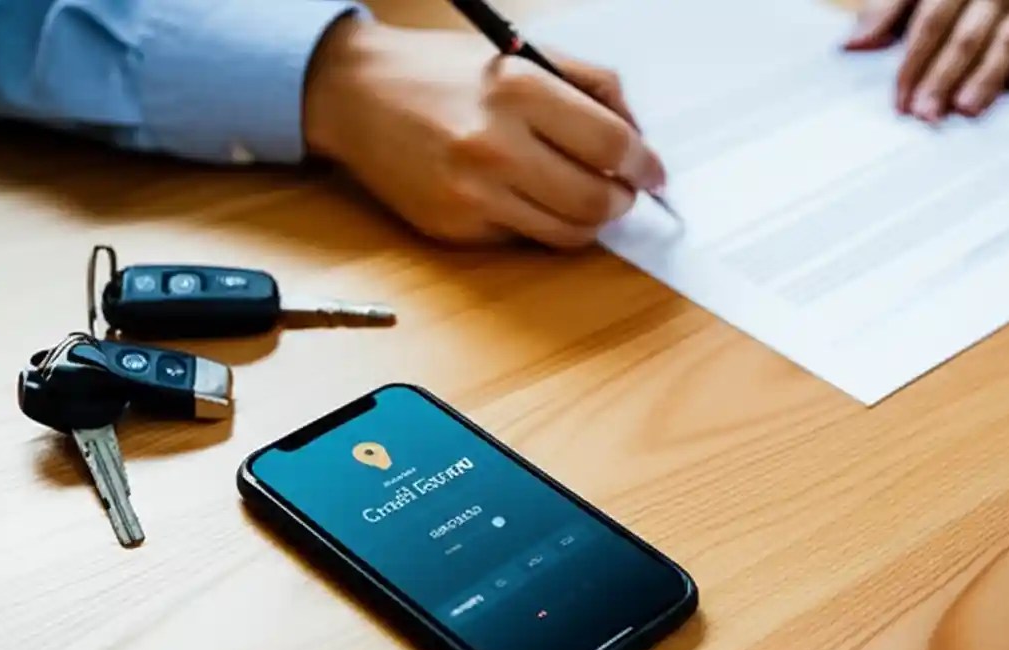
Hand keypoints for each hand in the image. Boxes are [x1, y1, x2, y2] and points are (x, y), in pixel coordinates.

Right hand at [303, 19, 664, 248]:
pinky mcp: (454, 228)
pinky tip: (525, 196)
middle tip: (625, 192)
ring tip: (586, 199)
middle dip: (623, 200)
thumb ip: (589, 84)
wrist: (355, 96)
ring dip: (591, 222)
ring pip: (566, 233)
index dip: (645, 165)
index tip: (653, 171)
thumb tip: (637, 133)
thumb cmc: (440, 71)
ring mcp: (472, 194)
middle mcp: (495, 146)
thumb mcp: (520, 53)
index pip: (611, 145)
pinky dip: (538, 223)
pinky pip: (522, 238)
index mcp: (518, 91)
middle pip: (595, 200)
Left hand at [844, 0, 1008, 119]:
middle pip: (964, 39)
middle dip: (944, 78)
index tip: (900, 102)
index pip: (930, 24)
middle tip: (927, 115)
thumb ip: (882, 12)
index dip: (914, 63)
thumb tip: (851, 46)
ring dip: (986, 79)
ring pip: (1003, 45)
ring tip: (967, 110)